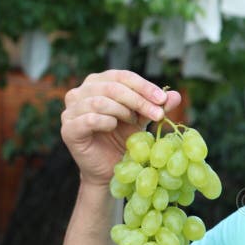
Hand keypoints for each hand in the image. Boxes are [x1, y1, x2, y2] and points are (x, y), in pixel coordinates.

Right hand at [60, 70, 180, 185]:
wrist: (111, 168)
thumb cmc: (124, 139)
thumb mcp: (144, 119)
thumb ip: (158, 106)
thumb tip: (176, 95)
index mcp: (98, 83)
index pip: (122, 76)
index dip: (144, 86)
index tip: (163, 100)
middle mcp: (80, 92)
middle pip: (111, 86)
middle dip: (138, 100)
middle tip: (157, 114)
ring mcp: (71, 110)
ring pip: (99, 101)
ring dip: (123, 111)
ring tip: (133, 122)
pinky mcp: (68, 129)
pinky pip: (88, 119)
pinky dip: (106, 122)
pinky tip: (114, 127)